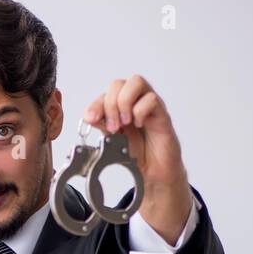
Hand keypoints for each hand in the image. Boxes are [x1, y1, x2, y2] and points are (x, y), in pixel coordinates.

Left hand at [83, 75, 193, 245]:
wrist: (153, 171)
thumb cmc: (135, 153)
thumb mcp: (112, 139)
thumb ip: (102, 126)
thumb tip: (90, 116)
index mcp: (119, 107)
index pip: (105, 93)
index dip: (95, 104)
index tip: (91, 119)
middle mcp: (134, 102)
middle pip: (119, 83)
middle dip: (110, 104)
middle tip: (112, 126)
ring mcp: (149, 106)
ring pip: (136, 82)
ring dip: (125, 102)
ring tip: (124, 123)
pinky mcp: (162, 115)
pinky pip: (152, 99)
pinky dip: (141, 111)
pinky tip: (139, 125)